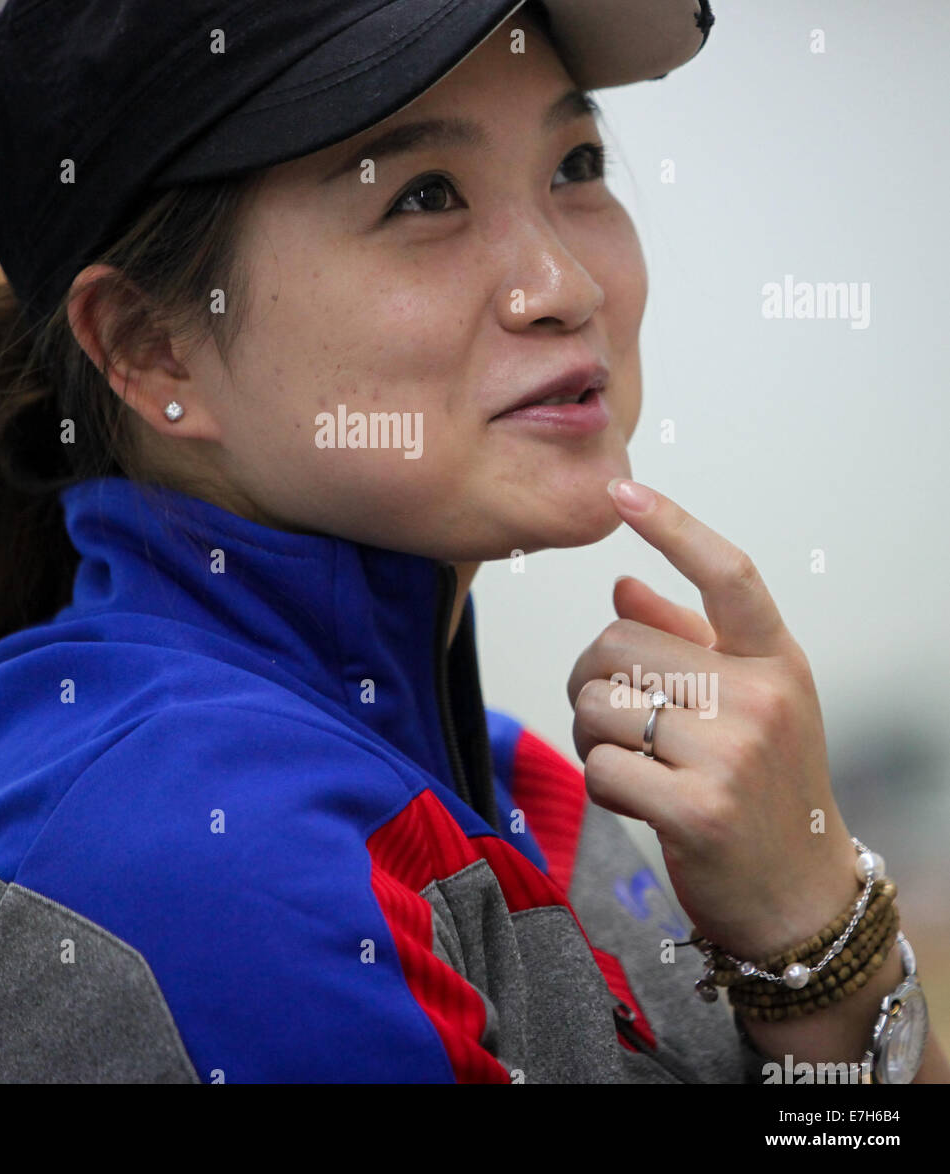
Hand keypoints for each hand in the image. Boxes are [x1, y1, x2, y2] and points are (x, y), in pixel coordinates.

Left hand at [566, 477, 857, 960]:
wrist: (800, 900)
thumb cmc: (762, 789)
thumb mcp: (745, 705)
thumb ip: (686, 640)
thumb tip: (621, 584)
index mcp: (776, 660)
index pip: (727, 573)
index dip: (672, 525)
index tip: (622, 490)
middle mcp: (761, 697)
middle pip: (617, 640)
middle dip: (592, 677)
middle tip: (615, 718)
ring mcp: (733, 754)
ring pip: (598, 704)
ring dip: (591, 734)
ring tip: (633, 763)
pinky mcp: (698, 810)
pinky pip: (600, 766)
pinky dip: (601, 783)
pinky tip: (638, 801)